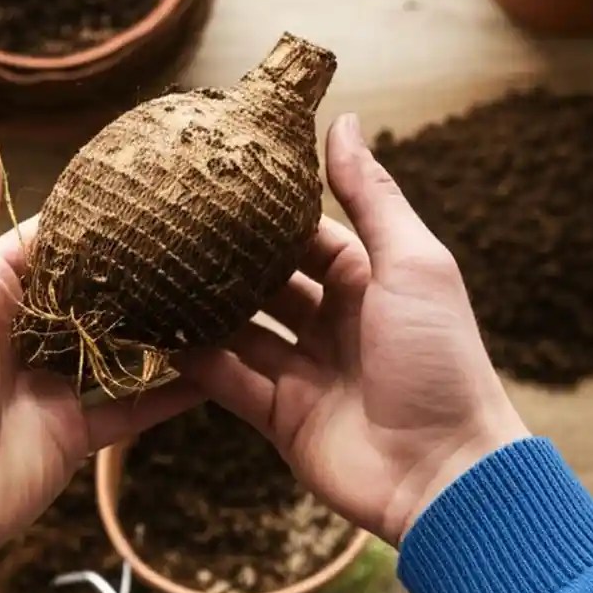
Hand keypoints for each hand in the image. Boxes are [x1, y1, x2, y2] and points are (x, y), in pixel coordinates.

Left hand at [0, 134, 200, 550]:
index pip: (52, 241)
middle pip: (95, 292)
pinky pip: (135, 405)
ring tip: (222, 292)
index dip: (96, 219)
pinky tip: (221, 368)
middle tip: (204, 238)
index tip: (152, 190)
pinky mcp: (77, 431)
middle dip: (141, 270)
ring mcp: (54, 384)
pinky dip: (174, 392)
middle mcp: (25, 333)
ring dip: (165, 327)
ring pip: (122, 346)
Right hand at [174, 114, 529, 543]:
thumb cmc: (438, 360)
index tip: (219, 184)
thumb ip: (372, 196)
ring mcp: (304, 373)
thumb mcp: (413, 264)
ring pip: (241, 332)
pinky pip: (229, 382)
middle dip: (226, 260)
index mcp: (370, 284)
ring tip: (149, 275)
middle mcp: (334, 325)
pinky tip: (157, 335)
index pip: (310, 237)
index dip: (270, 214)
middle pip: (269, 283)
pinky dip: (197, 362)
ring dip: (203, 309)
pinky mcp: (280, 419)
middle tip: (169, 227)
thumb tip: (345, 119)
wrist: (442, 473)